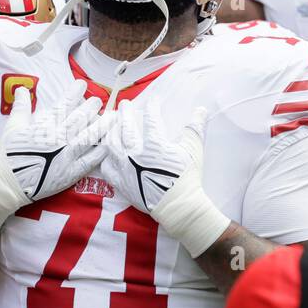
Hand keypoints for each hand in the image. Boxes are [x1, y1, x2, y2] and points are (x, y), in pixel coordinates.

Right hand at [0, 82, 115, 231]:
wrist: (8, 184)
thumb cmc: (9, 154)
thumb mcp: (12, 126)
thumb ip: (21, 106)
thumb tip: (23, 88)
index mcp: (44, 126)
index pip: (63, 104)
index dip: (74, 92)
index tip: (82, 84)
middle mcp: (57, 139)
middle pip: (79, 118)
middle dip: (91, 107)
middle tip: (98, 100)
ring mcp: (66, 156)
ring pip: (89, 137)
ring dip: (102, 126)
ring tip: (113, 117)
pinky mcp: (70, 173)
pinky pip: (90, 160)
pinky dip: (100, 151)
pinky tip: (109, 143)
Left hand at [102, 101, 230, 256]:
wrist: (178, 207)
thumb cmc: (187, 178)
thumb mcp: (193, 150)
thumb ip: (195, 127)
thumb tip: (201, 109)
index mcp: (154, 145)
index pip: (150, 119)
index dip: (152, 107)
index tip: (153, 100)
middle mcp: (135, 154)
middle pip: (125, 127)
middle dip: (125, 113)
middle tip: (125, 105)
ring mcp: (125, 169)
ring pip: (111, 144)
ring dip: (111, 131)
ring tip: (113, 124)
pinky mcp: (121, 183)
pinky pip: (106, 167)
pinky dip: (106, 157)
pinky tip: (108, 152)